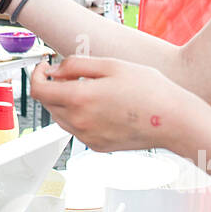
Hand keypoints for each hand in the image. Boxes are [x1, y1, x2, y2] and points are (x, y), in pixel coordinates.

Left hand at [29, 56, 193, 152]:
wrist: (174, 121)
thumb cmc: (149, 90)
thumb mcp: (111, 65)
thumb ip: (76, 65)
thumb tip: (54, 70)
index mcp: (80, 99)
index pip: (38, 90)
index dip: (37, 75)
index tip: (45, 66)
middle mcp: (79, 122)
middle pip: (47, 104)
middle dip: (52, 86)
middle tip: (70, 73)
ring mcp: (88, 137)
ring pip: (60, 117)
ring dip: (64, 101)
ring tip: (90, 88)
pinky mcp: (97, 146)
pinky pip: (77, 129)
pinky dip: (79, 115)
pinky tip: (100, 105)